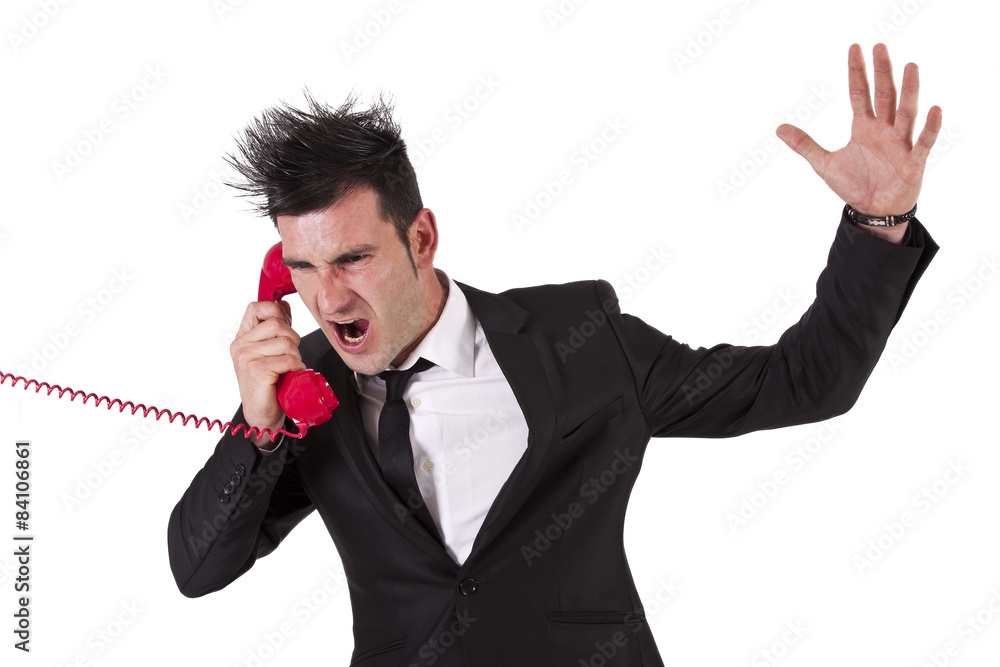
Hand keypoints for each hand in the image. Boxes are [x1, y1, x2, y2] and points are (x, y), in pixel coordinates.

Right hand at [230, 300, 305, 448]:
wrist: (263, 415)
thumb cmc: (269, 384)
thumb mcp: (270, 352)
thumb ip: (275, 329)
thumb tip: (283, 304)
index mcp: (242, 338)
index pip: (256, 308)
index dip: (275, 311)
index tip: (285, 325)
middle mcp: (241, 346)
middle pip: (278, 324)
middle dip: (292, 340)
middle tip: (288, 358)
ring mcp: (246, 357)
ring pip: (286, 342)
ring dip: (295, 357)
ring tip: (287, 369)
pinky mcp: (256, 370)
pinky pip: (288, 359)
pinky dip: (296, 368)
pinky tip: (289, 376)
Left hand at [777, 43, 942, 220]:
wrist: (873, 210)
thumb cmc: (855, 184)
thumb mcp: (824, 164)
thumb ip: (804, 144)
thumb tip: (779, 128)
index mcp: (864, 127)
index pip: (859, 93)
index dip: (857, 72)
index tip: (855, 47)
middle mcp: (884, 129)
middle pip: (883, 95)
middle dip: (882, 72)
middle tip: (880, 47)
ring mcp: (900, 143)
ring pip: (906, 112)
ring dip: (908, 91)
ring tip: (910, 67)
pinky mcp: (913, 161)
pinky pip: (923, 141)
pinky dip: (929, 127)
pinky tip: (934, 109)